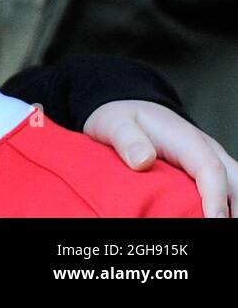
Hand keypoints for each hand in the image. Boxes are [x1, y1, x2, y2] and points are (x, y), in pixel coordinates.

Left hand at [84, 100, 235, 217]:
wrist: (131, 111)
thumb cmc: (124, 120)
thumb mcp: (114, 122)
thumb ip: (126, 138)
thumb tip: (142, 160)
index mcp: (187, 139)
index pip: (210, 168)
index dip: (215, 197)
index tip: (214, 220)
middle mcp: (207, 151)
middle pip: (235, 183)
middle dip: (233, 209)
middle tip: (217, 229)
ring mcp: (210, 163)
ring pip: (235, 189)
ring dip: (231, 210)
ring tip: (213, 227)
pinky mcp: (207, 174)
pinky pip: (226, 193)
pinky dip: (224, 208)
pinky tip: (207, 220)